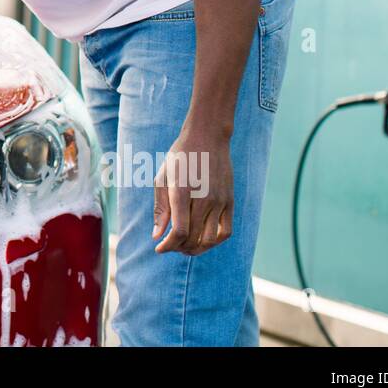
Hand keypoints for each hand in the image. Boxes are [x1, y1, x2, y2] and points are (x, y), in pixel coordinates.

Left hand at [152, 118, 233, 254]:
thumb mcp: (163, 178)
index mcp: (182, 192)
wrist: (207, 138)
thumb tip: (157, 236)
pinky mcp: (230, 202)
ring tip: (185, 247)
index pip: (180, 231)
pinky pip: (226, 232)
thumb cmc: (180, 157)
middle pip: (194, 239)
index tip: (159, 249)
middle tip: (170, 246)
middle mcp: (204, 199)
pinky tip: (203, 240)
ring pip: (210, 240)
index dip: (168, 245)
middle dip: (179, 248)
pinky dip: (214, 242)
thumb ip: (160, 209)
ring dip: (196, 249)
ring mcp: (220, 201)